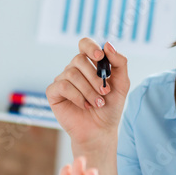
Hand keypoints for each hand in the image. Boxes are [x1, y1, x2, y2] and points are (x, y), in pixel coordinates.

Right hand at [45, 38, 128, 154]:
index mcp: (89, 64)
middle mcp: (74, 69)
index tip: (100, 57)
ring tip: (97, 103)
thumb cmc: (110, 107)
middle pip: (79, 60)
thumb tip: (107, 44)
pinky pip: (63, 86)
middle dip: (94, 78)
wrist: (100, 130)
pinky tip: (84, 106)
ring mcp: (62, 80)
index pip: (84, 44)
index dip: (90, 47)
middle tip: (105, 93)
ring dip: (88, 90)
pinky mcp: (53, 93)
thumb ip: (119, 62)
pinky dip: (77, 96)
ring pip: (72, 74)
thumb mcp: (122, 84)